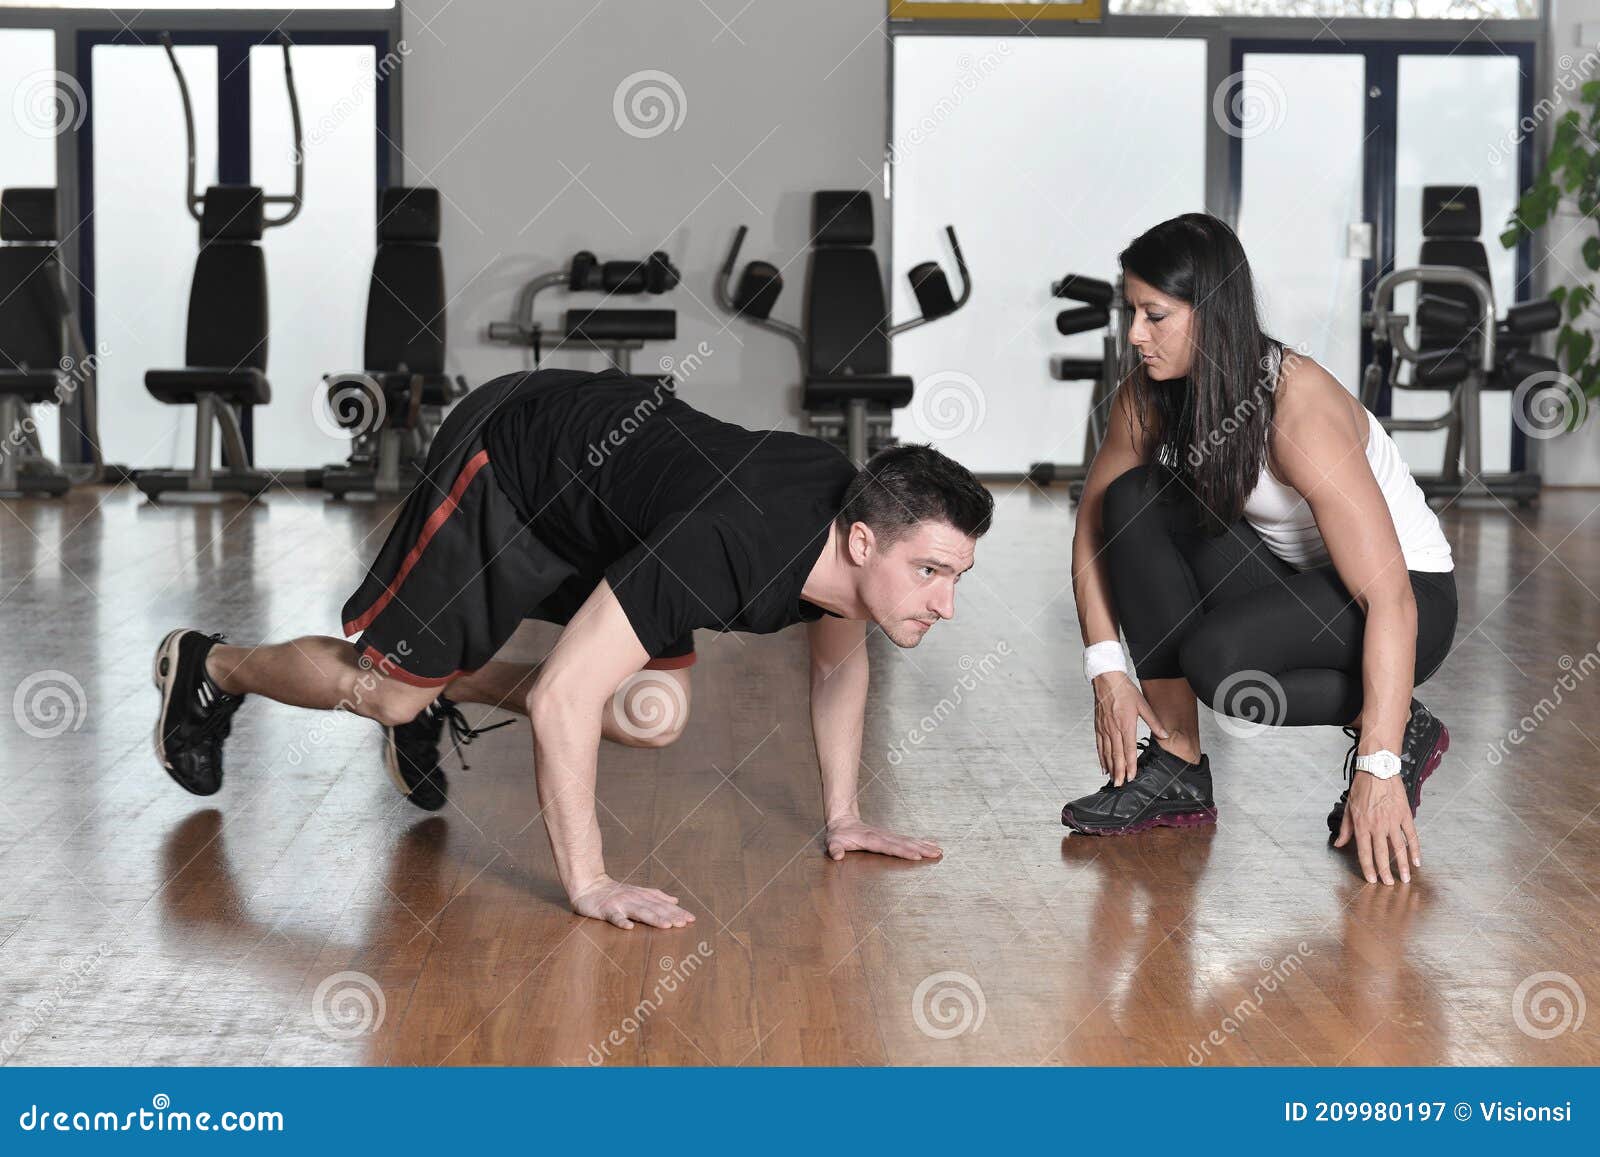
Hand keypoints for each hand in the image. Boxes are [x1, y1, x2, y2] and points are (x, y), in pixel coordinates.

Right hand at [570, 875, 695, 929]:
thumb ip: (656, 896)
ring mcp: (620, 903)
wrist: (588, 885)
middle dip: (670, 916)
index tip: (691, 919)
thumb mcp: (637, 892)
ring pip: (639, 911)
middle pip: (655, 908)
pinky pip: (614, 916)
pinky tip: (628, 927)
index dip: (677, 912)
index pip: (663, 905)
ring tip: (666, 926)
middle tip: (684, 923)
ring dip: (653, 918)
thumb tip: (675, 901)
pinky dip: (621, 921)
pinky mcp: (606, 909)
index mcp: (642, 896)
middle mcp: (634, 898)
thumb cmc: (614, 892)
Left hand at [825, 816, 941, 861]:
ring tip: (938, 851)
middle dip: (920, 849)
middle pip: (904, 843)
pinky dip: (921, 842)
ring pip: (909, 841)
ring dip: (924, 846)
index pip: (890, 847)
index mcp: (871, 840)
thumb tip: (836, 855)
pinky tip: (931, 845)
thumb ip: (834, 849)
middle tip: (935, 854)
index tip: (916, 856)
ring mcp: (888, 836)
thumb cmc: (838, 835)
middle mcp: (883, 837)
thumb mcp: (832, 842)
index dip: (903, 851)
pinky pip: (908, 840)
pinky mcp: (891, 837)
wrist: (843, 820)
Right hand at [1091, 670, 1168, 785]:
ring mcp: (1104, 728)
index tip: (1131, 777)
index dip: (1130, 765)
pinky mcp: (1098, 726)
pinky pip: (1099, 745)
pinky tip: (1103, 765)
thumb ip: (1154, 721)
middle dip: (1118, 771)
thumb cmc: (1125, 690)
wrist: (1107, 680)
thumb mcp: (1143, 704)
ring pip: (1106, 752)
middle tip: (1120, 784)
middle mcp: (1113, 729)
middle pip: (1116, 755)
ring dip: (1110, 767)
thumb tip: (1165, 735)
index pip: (1128, 749)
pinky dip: (1101, 757)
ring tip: (1113, 779)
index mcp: (1126, 724)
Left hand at [1333, 772, 1419, 884]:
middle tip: (1390, 884)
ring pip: (1399, 848)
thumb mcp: (1349, 808)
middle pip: (1382, 854)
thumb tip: (1338, 843)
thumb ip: (1345, 829)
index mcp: (1362, 825)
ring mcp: (1392, 821)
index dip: (1368, 868)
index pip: (1364, 852)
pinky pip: (1411, 836)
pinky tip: (1417, 861)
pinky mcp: (1405, 815)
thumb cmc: (1362, 788)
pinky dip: (1415, 849)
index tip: (1371, 880)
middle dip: (1385, 872)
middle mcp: (1377, 826)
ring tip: (1406, 878)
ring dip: (1403, 865)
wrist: (1377, 770)